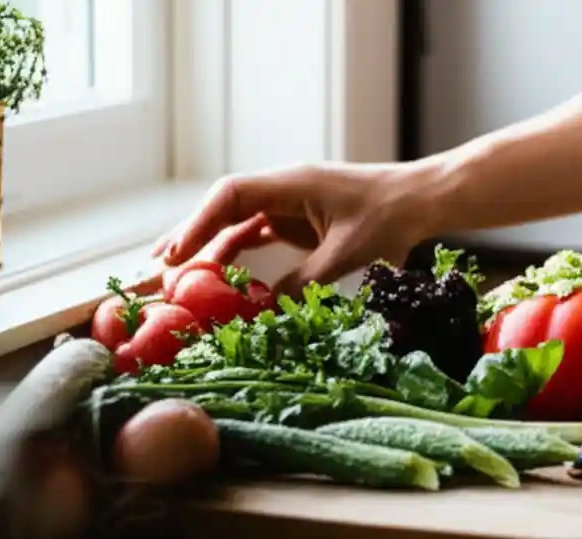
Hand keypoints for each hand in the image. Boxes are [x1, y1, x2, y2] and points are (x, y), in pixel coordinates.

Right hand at [153, 163, 423, 294]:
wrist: (424, 201)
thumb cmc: (392, 217)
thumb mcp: (347, 254)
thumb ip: (304, 283)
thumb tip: (262, 311)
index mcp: (292, 183)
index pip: (230, 197)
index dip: (198, 225)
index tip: (175, 254)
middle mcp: (284, 189)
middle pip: (224, 210)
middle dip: (191, 237)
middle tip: (158, 267)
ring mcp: (291, 205)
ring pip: (238, 224)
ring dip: (210, 248)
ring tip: (177, 275)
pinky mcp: (301, 222)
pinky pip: (260, 235)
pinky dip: (239, 255)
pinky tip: (220, 277)